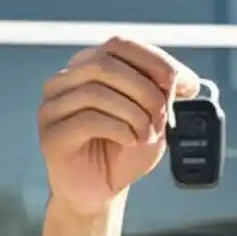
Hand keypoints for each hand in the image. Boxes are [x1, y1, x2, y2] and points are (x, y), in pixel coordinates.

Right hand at [38, 37, 199, 217]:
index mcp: (90, 68)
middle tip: (162, 118)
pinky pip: (88, 120)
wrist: (101, 191)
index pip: (120, 44)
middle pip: (106, 64)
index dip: (156, 61)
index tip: (185, 85)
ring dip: (134, 114)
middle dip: (146, 91)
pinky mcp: (51, 133)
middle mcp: (65, 81)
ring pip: (96, 92)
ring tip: (145, 134)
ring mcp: (53, 106)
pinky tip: (129, 141)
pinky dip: (119, 130)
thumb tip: (182, 77)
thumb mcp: (153, 119)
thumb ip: (163, 95)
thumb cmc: (124, 152)